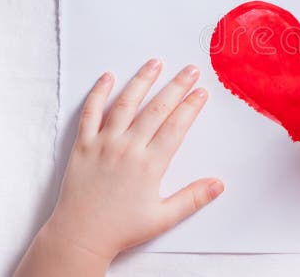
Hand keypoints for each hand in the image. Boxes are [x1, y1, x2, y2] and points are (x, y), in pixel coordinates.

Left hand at [26, 60, 222, 271]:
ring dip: (142, 81)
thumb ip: (192, 198)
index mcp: (150, 165)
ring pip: (125, 104)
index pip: (176, 127)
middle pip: (156, 109)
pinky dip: (98, 93)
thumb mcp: (163, 218)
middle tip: (190, 69)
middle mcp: (128, 149)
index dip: (191, 106)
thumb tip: (219, 183)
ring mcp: (104, 144)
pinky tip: (107, 77)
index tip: (201, 91)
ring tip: (155, 62)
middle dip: (176, 86)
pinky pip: (90, 113)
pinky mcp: (83, 145)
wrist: (79, 236)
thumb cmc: (121, 229)